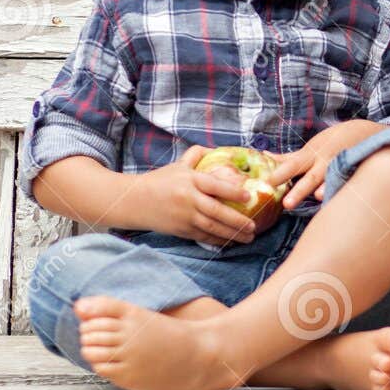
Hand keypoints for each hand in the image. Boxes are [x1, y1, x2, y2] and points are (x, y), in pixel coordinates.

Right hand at [131, 147, 257, 245]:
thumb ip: (196, 155)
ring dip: (232, 234)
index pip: (215, 186)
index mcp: (190, 180)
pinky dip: (218, 240)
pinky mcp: (181, 230)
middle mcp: (189, 199)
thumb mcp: (178, 165)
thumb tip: (215, 148)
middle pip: (217, 211)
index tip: (250, 196)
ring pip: (212, 227)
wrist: (134, 201)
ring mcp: (185, 217)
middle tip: (254, 225)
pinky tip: (230, 242)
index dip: (233, 191)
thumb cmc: (159, 181)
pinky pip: (203, 236)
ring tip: (249, 237)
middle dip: (237, 220)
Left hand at [270, 120, 381, 210]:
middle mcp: (325, 162)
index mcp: (311, 155)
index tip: (267, 182)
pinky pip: (349, 182)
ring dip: (325, 189)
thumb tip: (265, 156)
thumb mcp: (311, 147)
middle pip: (310, 178)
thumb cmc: (333, 143)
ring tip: (319, 197)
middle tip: (287, 204)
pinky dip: (345, 187)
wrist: (366, 133)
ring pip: (331, 180)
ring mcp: (341, 168)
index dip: (280, 174)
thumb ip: (290, 157)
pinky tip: (342, 197)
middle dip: (299, 191)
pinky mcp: (355, 173)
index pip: (292, 165)